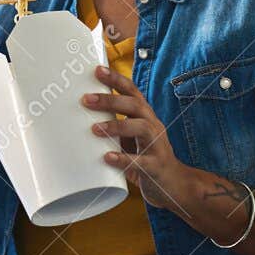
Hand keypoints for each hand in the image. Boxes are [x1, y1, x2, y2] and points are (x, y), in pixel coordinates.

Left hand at [85, 65, 188, 212]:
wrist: (174, 184)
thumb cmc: (146, 156)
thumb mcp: (131, 137)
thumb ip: (114, 125)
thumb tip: (80, 114)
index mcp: (145, 116)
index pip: (132, 92)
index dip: (116, 79)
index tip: (97, 70)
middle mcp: (153, 126)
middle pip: (135, 106)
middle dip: (110, 100)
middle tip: (86, 99)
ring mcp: (157, 145)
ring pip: (141, 128)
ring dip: (117, 126)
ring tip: (95, 129)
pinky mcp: (156, 167)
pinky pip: (141, 161)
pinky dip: (124, 158)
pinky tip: (108, 157)